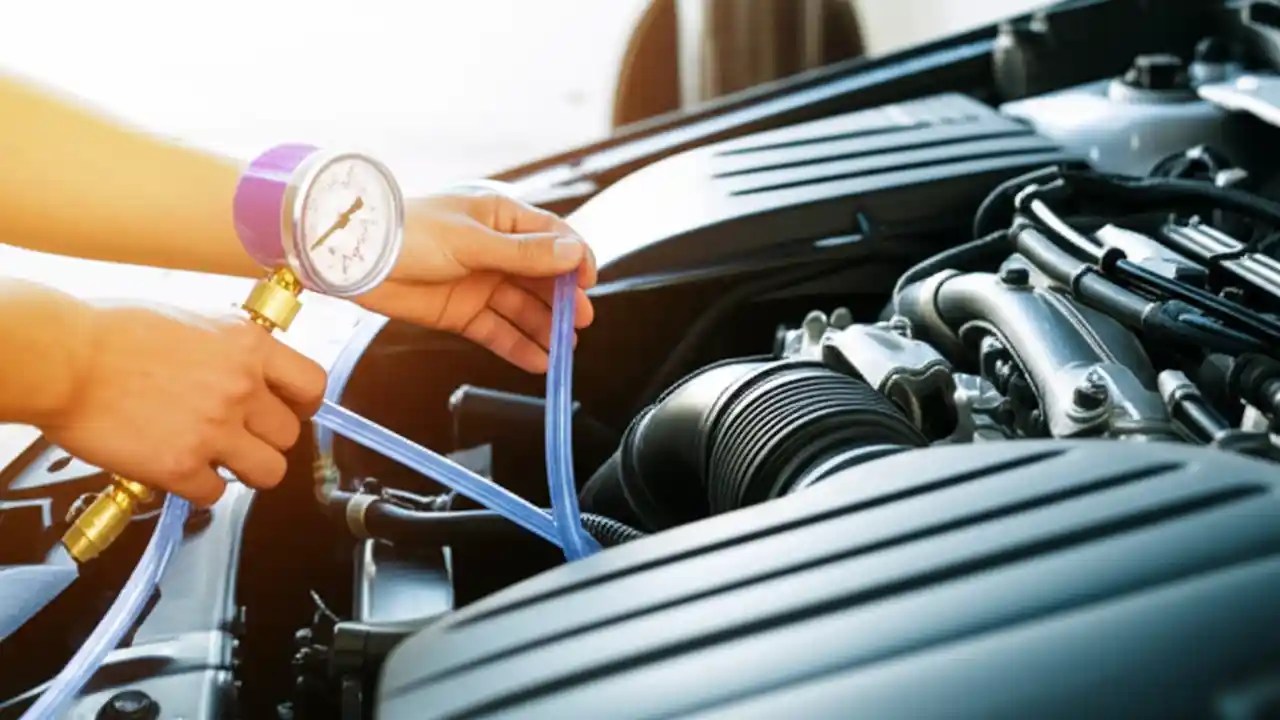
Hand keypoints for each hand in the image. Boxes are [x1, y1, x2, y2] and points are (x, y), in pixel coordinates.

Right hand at [39, 304, 326, 505]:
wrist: (64, 360)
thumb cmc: (114, 333)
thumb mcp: (195, 320)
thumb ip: (233, 349)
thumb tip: (255, 369)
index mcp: (249, 347)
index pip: (312, 385)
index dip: (302, 404)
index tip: (288, 410)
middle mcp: (241, 389)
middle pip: (291, 435)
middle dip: (266, 439)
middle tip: (238, 435)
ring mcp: (214, 430)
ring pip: (269, 472)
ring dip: (245, 469)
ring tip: (216, 457)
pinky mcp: (181, 466)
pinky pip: (215, 494)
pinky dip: (199, 488)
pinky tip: (179, 469)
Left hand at [353, 189, 596, 372]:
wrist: (354, 256)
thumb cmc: (409, 231)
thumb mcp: (473, 240)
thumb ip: (525, 253)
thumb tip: (572, 254)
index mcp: (500, 218)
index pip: (552, 238)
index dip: (573, 259)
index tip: (588, 282)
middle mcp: (494, 250)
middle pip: (541, 277)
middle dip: (563, 300)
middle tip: (581, 321)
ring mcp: (479, 282)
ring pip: (522, 308)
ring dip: (544, 328)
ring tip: (564, 349)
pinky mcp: (461, 312)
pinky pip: (498, 331)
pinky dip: (518, 347)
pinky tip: (538, 361)